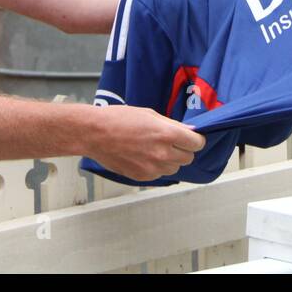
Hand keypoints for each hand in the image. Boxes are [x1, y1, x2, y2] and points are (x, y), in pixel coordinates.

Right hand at [88, 105, 205, 181]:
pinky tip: (144, 156)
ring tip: (154, 149)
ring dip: (170, 160)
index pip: (197, 143)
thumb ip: (172, 124)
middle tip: (172, 142)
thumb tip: (190, 131)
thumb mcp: (149, 114)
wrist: (95, 134)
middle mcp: (162, 153)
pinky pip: (159, 174)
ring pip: (174, 168)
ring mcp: (152, 168)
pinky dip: (156, 167)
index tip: (192, 138)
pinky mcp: (142, 177)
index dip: (196, 140)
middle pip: (188, 158)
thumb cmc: (119, 119)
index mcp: (166, 134)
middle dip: (184, 150)